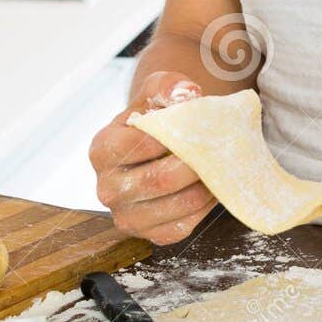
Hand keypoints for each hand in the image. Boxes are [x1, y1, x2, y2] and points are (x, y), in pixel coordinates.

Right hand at [89, 70, 215, 245]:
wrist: (155, 147)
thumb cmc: (156, 116)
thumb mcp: (158, 90)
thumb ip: (168, 86)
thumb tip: (186, 94)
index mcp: (102, 150)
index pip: (140, 145)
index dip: (174, 137)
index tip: (197, 128)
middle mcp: (106, 188)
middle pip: (161, 180)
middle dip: (196, 163)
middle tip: (218, 150)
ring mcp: (126, 216)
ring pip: (178, 205)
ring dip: (206, 186)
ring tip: (218, 166)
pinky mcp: (149, 235)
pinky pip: (184, 226)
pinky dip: (204, 208)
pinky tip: (211, 187)